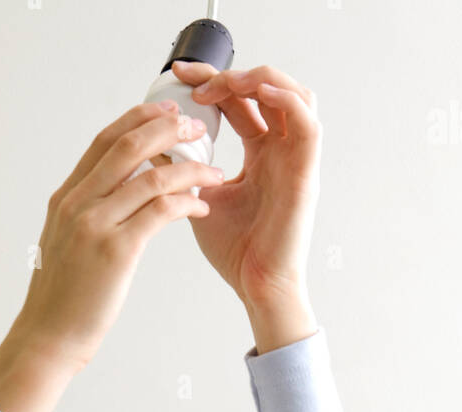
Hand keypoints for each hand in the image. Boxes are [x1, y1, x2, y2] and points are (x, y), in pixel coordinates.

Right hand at [15, 100, 222, 370]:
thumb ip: (87, 214)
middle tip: (197, 128)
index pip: (105, 141)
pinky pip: (160, 211)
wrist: (49, 337)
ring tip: (213, 171)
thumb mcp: (66, 244)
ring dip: (189, 168)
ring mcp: (95, 225)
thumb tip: (114, 195)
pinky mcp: (116, 251)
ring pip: (150, 176)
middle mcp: (78, 203)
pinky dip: (187, 203)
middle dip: (167, 129)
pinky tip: (202, 207)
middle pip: (127, 146)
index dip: (138, 120)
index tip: (167, 112)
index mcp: (66, 198)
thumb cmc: (63, 299)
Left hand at [170, 59, 321, 309]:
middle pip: (266, 91)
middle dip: (229, 75)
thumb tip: (153, 146)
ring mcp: (297, 160)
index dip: (212, 83)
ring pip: (294, 95)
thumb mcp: (200, 199)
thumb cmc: (237, 253)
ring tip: (226, 83)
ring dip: (259, 80)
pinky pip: (308, 122)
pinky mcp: (307, 172)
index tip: (178, 78)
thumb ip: (183, 171)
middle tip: (193, 79)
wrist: (257, 286)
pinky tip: (259, 93)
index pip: (239, 103)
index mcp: (259, 156)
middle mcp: (281, 152)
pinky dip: (287, 99)